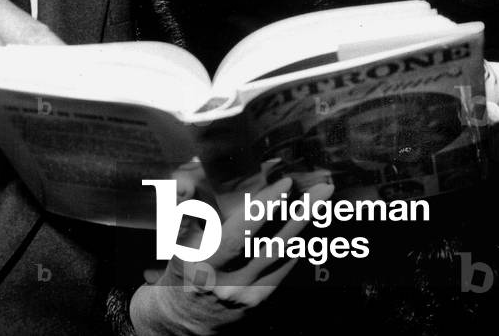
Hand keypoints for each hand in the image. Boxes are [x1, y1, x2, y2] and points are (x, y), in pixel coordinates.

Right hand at [130, 173, 334, 335]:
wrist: (185, 315)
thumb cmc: (181, 267)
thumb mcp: (174, 239)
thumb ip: (181, 210)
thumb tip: (185, 183)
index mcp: (205, 264)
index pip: (239, 236)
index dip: (263, 210)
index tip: (284, 185)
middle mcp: (231, 283)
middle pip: (272, 247)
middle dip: (300, 216)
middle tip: (322, 190)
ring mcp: (249, 294)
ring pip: (284, 257)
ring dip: (307, 227)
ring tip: (324, 200)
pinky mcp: (261, 299)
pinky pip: (286, 269)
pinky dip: (300, 244)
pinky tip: (312, 224)